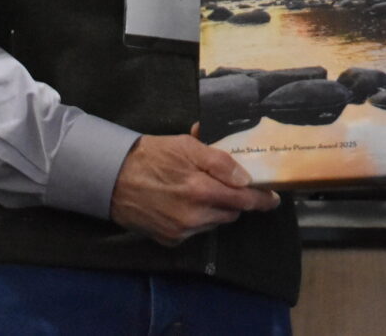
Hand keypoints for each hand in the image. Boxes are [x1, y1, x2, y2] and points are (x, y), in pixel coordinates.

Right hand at [109, 133, 279, 246]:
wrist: (112, 178)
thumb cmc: (153, 155)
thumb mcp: (187, 146)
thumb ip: (220, 162)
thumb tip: (246, 178)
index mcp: (201, 190)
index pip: (243, 200)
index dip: (262, 200)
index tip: (273, 198)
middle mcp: (193, 216)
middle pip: (232, 212)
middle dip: (235, 200)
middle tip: (228, 185)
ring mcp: (181, 231)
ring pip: (215, 222)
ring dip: (216, 209)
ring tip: (201, 190)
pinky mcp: (169, 240)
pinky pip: (196, 231)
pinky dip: (198, 219)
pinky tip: (184, 203)